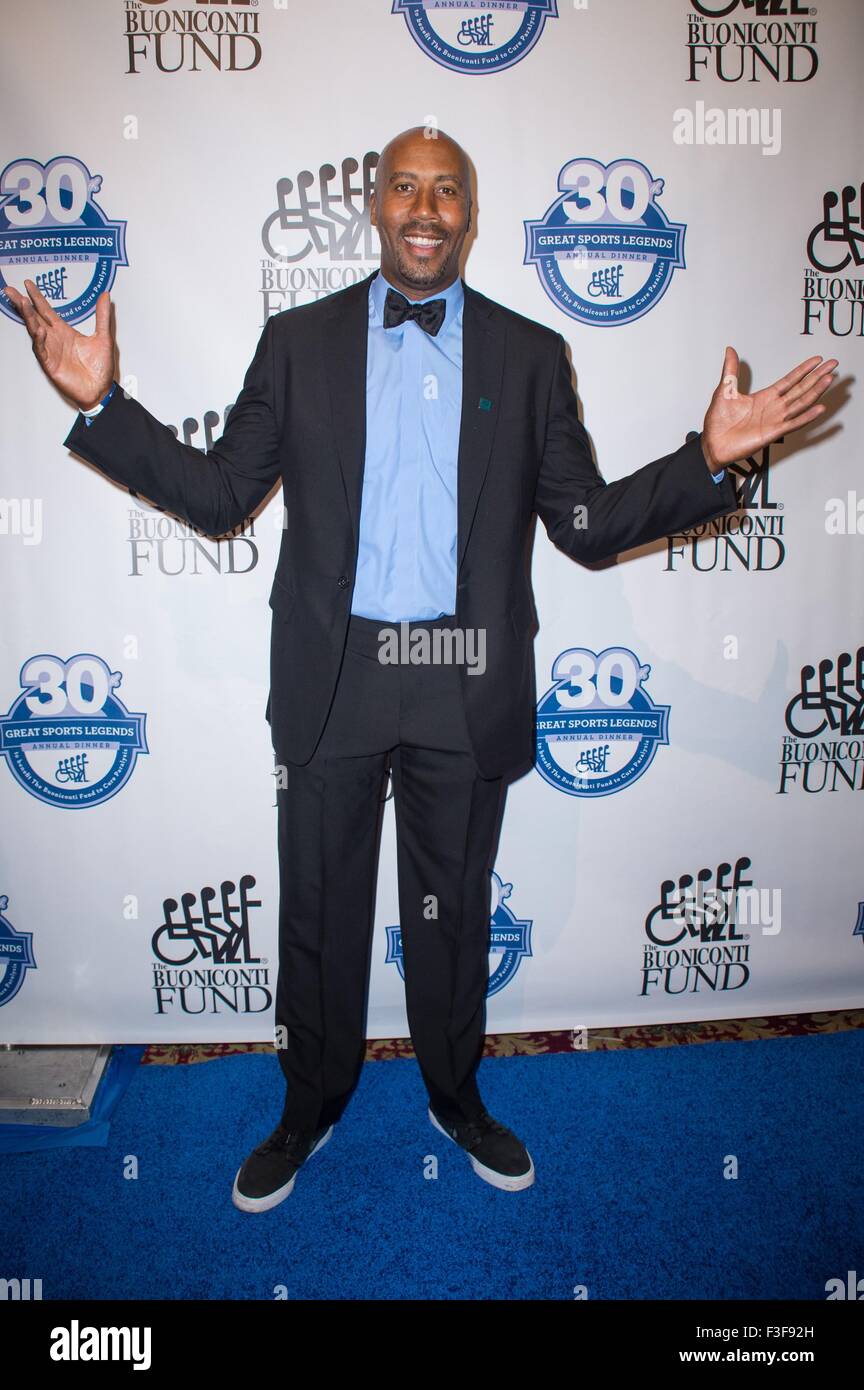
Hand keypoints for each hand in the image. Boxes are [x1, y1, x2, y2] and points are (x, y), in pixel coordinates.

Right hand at [2, 278, 115, 410]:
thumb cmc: (100, 369)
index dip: (37, 297)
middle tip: (11, 291)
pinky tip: (39, 330)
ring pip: (35, 331)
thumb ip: (102, 316)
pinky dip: (39, 340)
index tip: (28, 284)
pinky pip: (42, 350)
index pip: (46, 311)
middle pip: (34, 318)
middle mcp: (55, 340)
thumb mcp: (104, 337)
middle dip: (22, 304)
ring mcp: (51, 351)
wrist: (101, 391)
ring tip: (22, 303)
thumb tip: (105, 296)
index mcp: (64, 332)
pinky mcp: (51, 365)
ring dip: (28, 317)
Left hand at [701, 345, 837, 471]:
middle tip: (833, 365)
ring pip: (801, 403)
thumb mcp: (725, 390)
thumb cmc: (718, 421)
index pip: (790, 380)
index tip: (818, 360)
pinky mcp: (772, 433)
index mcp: (765, 397)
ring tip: (829, 379)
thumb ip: (731, 370)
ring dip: (816, 392)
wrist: (712, 443)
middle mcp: (773, 408)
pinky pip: (793, 424)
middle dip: (817, 376)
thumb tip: (730, 350)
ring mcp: (775, 420)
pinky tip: (819, 408)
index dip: (804, 370)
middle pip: (801, 389)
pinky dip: (806, 417)